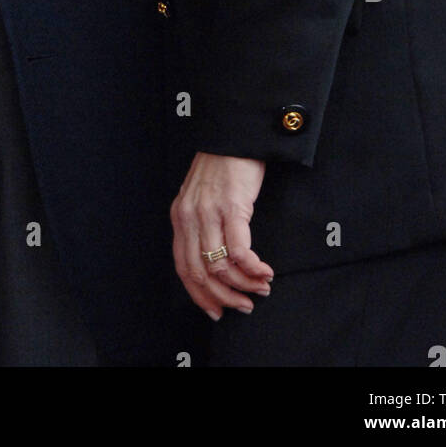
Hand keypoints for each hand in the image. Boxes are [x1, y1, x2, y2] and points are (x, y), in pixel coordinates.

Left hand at [170, 152, 272, 321]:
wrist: (234, 136)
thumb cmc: (221, 167)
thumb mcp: (200, 197)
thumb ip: (201, 226)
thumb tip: (215, 264)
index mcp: (180, 217)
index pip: (183, 269)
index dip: (200, 296)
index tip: (216, 311)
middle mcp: (190, 218)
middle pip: (201, 274)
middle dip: (224, 297)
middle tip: (244, 305)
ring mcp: (209, 213)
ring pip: (221, 267)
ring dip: (243, 285)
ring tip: (260, 288)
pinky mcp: (232, 207)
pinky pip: (240, 252)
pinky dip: (253, 269)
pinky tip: (265, 272)